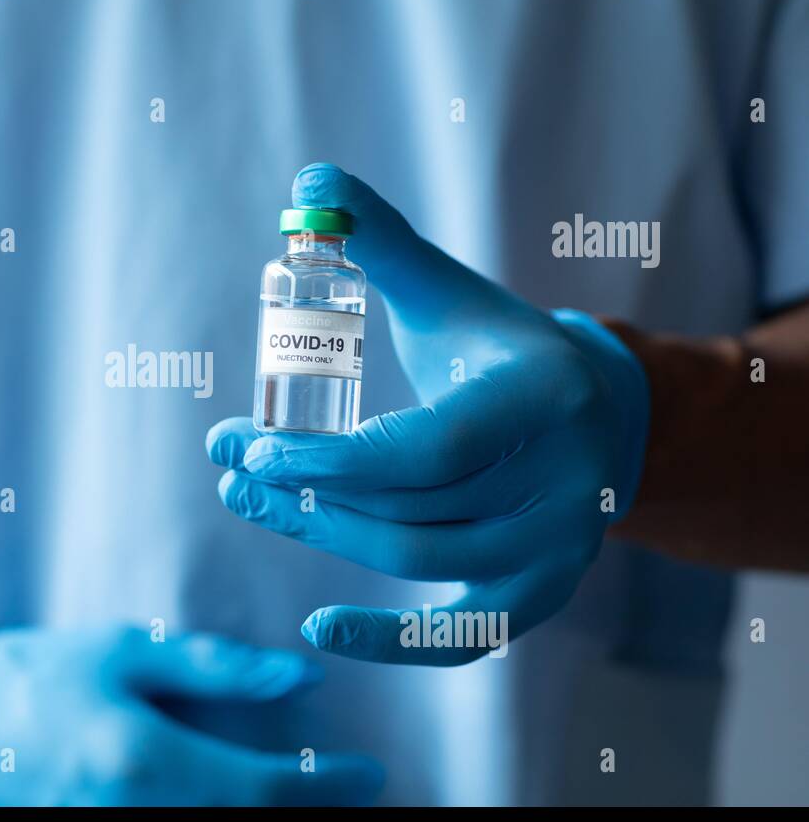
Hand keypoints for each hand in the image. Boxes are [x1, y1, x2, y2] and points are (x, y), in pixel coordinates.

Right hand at [0, 605, 384, 803]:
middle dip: (309, 816)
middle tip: (352, 793)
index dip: (326, 785)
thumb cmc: (32, 675)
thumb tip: (300, 678)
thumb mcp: (125, 651)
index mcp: (144, 760)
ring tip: (305, 802)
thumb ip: (216, 668)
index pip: (264, 788)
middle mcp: (133, 816)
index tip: (369, 774)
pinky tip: (234, 806)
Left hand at [208, 163, 648, 664]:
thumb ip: (379, 239)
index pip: (417, 451)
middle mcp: (560, 485)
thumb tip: (309, 179)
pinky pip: (461, 638)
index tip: (244, 445)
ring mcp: (555, 550)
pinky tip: (317, 631)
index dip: (324, 460)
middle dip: (301, 490)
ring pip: (412, 560)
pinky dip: (391, 642)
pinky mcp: (539, 594)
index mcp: (538, 400)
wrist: (593, 414)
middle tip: (228, 461)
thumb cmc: (498, 350)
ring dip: (319, 536)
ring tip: (248, 497)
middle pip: (403, 509)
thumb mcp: (446, 293)